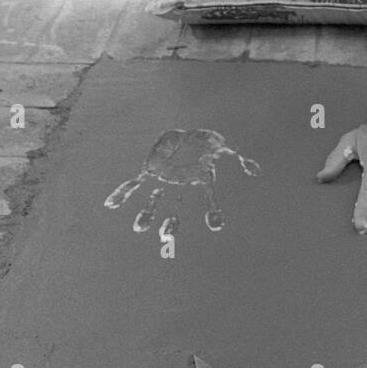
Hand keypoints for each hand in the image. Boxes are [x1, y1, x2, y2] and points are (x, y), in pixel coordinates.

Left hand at [104, 127, 259, 240]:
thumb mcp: (221, 146)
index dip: (212, 213)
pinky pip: (134, 185)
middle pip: (175, 210)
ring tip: (139, 227)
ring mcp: (163, 181)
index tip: (216, 226)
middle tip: (165, 236)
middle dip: (170, 224)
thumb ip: (238, 157)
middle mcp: (180, 186)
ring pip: (153, 202)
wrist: (185, 131)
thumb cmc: (203, 140)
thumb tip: (256, 171)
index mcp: (198, 181)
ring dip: (146, 215)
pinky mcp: (149, 172)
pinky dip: (122, 194)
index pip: (208, 202)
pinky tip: (111, 204)